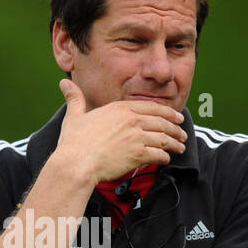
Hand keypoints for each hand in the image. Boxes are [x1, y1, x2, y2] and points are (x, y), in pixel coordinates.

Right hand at [53, 79, 186, 185]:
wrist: (76, 164)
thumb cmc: (73, 143)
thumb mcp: (73, 116)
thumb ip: (75, 99)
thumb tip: (64, 84)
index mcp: (119, 109)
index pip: (151, 107)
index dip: (166, 112)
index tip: (175, 116)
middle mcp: (131, 120)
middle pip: (162, 122)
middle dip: (175, 128)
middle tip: (182, 133)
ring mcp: (136, 137)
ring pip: (164, 138)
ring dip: (175, 143)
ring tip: (180, 147)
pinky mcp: (138, 154)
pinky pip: (159, 155)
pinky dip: (165, 157)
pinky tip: (166, 159)